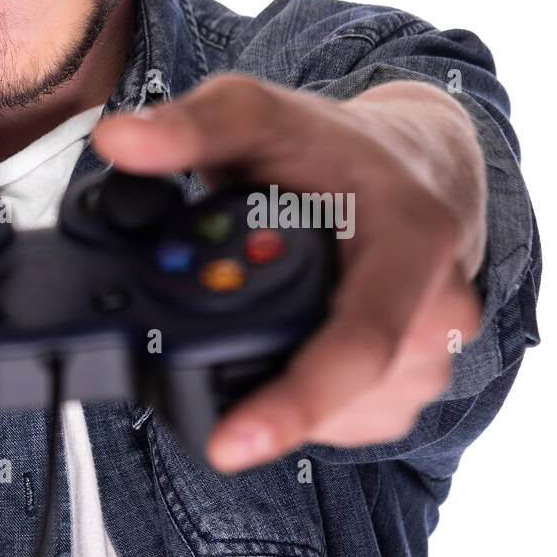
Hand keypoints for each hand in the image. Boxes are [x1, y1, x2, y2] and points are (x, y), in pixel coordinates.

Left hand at [92, 74, 486, 470]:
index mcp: (414, 237)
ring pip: (338, 414)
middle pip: (340, 391)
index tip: (227, 444)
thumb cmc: (335, 145)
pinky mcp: (412, 385)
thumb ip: (190, 127)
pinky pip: (346, 420)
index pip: (358, 344)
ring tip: (245, 315)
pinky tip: (280, 343)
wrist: (414, 165)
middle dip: (255, 383)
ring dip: (276, 386)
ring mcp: (433, 355)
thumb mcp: (259, 112)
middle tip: (190, 349)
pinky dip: (298, 396)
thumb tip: (117, 143)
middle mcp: (440, 306)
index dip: (292, 403)